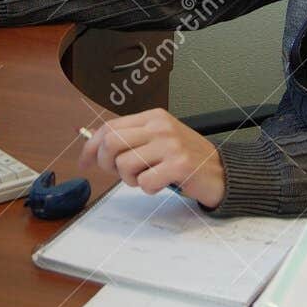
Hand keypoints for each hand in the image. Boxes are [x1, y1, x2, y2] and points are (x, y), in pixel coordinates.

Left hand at [78, 108, 225, 208]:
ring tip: (147, 178)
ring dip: (131, 179)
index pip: (110, 127)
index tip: (84, 162)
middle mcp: (160, 126)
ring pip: (125, 164)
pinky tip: (161, 184)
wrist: (222, 172)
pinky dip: (148, 189)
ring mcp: (170, 144)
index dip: (91, 146)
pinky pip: (145, 182)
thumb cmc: (186, 158)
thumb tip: (92, 149)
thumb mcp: (158, 140)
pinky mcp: (180, 165)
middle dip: (107, 164)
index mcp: (153, 117)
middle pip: (112, 142)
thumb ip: (131, 141)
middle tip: (120, 174)